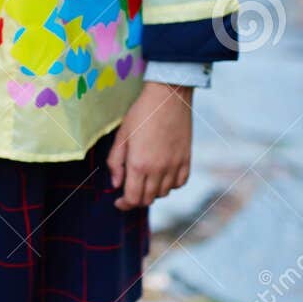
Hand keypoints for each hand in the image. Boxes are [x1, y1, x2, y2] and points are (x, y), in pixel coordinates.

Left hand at [107, 81, 192, 210]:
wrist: (168, 97)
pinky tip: (162, 175)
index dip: (124, 204)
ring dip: (152, 192)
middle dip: (136, 199)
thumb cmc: (141, 114)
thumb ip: (115, 162)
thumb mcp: (121, 136)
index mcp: (139, 164)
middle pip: (148, 199)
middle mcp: (158, 170)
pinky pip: (179, 183)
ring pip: (164, 193)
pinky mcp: (187, 160)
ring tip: (145, 180)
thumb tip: (116, 184)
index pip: (133, 198)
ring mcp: (175, 166)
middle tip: (129, 190)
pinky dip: (170, 185)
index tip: (118, 202)